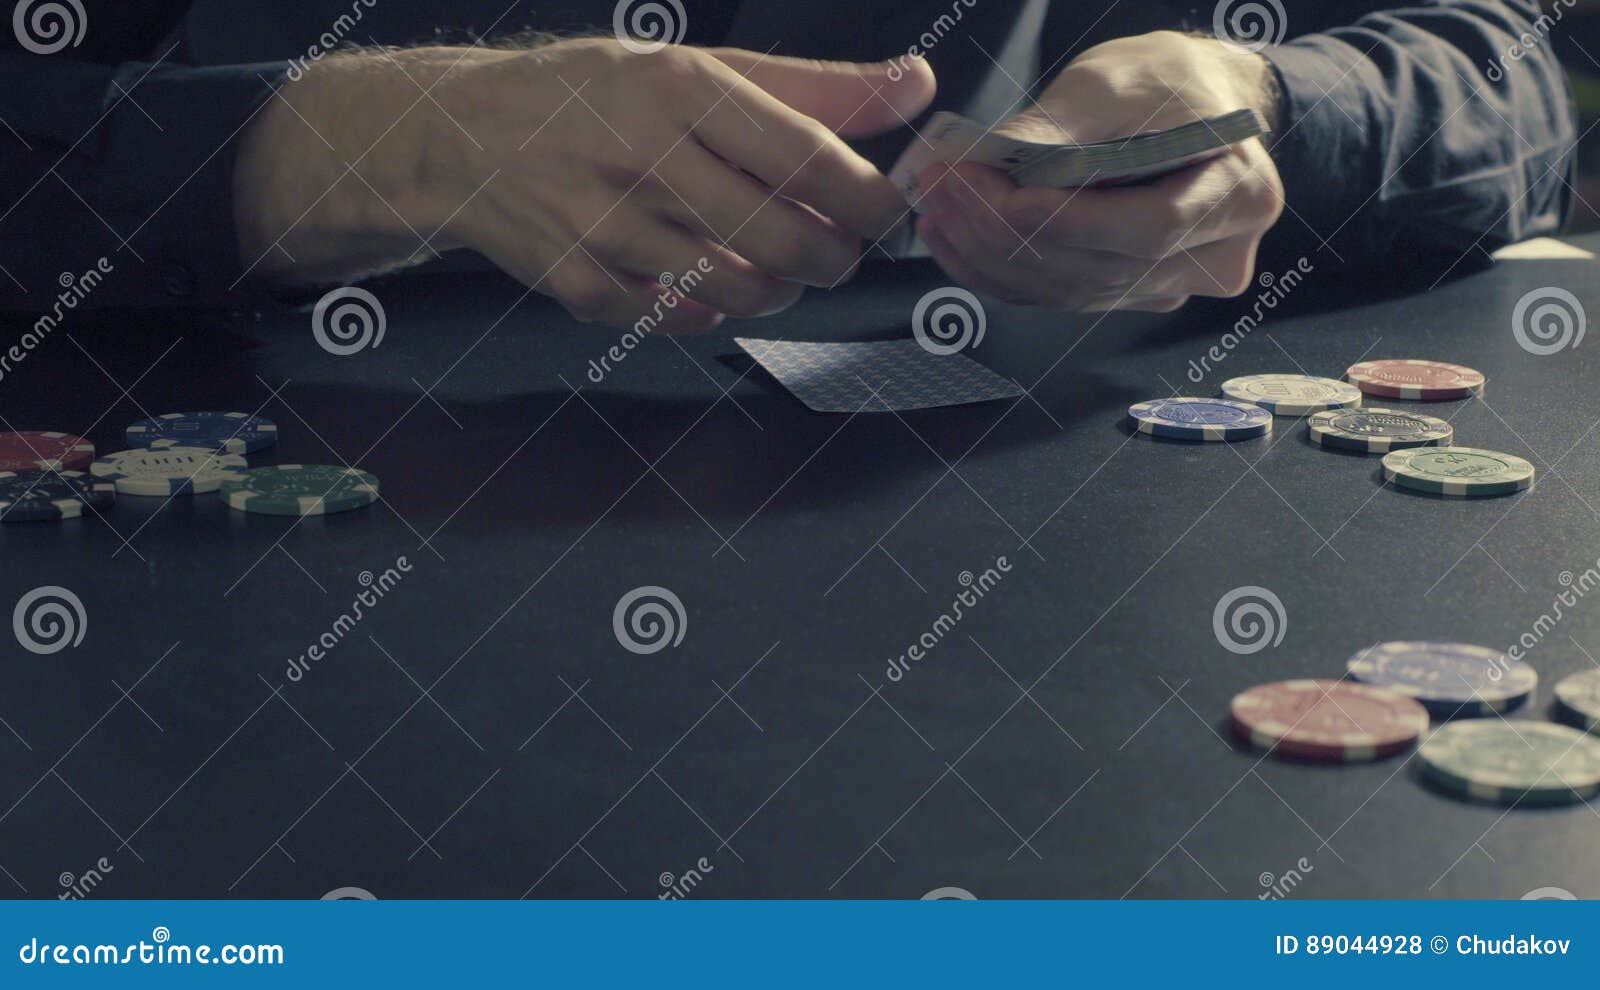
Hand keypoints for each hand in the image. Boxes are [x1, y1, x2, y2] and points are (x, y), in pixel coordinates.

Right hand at [234, 39, 935, 329]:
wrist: (462, 138)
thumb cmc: (596, 96)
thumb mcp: (698, 67)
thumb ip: (813, 87)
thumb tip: (917, 86)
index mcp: (681, 90)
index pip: (813, 160)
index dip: (872, 200)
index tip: (889, 209)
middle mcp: (643, 159)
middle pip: (788, 242)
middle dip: (837, 258)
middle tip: (841, 248)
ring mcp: (608, 231)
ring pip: (745, 292)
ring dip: (782, 287)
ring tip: (775, 259)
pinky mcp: (582, 285)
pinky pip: (685, 318)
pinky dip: (713, 306)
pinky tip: (704, 275)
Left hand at [914, 31, 1283, 312]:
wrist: (1182, 104)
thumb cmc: (1167, 83)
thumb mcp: (1124, 80)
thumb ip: (1069, 124)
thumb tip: (999, 157)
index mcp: (1240, 197)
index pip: (1147, 232)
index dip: (1068, 222)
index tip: (1002, 195)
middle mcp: (1212, 259)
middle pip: (1099, 269)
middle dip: (1009, 233)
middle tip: (946, 187)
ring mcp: (1166, 284)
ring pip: (1067, 291)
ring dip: (990, 254)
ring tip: (937, 205)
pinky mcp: (1122, 292)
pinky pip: (1052, 295)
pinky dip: (994, 269)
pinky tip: (951, 235)